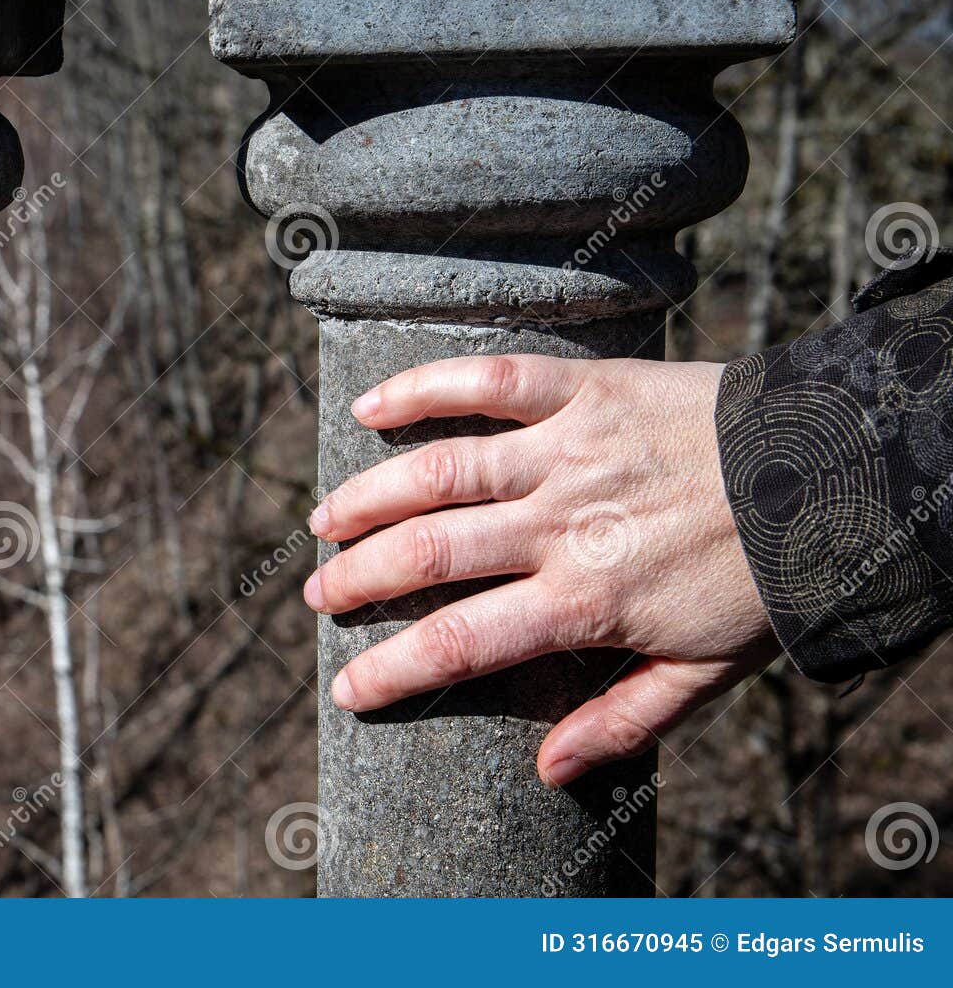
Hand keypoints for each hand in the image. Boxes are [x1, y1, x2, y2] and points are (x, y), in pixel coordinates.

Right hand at [304, 354, 778, 786]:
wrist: (833, 468)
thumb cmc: (767, 577)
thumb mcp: (710, 672)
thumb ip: (625, 720)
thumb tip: (547, 769)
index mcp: (586, 601)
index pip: (457, 644)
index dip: (388, 671)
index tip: (345, 688)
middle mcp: (561, 525)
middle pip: (425, 554)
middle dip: (355, 581)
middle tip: (318, 595)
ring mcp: (567, 451)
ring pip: (437, 471)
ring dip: (366, 499)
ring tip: (323, 521)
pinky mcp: (583, 390)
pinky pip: (487, 382)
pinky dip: (420, 389)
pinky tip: (370, 411)